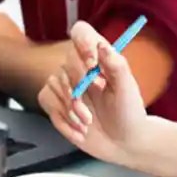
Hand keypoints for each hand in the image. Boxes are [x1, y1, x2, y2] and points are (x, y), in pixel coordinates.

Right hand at [37, 21, 147, 163]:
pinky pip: (47, 101)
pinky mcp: (55, 101)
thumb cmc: (129, 115)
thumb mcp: (128, 90)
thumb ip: (117, 66)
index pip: (81, 32)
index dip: (82, 43)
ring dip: (70, 109)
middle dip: (78, 90)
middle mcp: (80, 67)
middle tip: (91, 111)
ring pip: (54, 85)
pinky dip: (62, 119)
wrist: (122, 144)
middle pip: (66, 63)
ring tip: (87, 123)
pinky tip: (79, 130)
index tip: (92, 65)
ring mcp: (66, 84)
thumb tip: (101, 46)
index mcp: (99, 57)